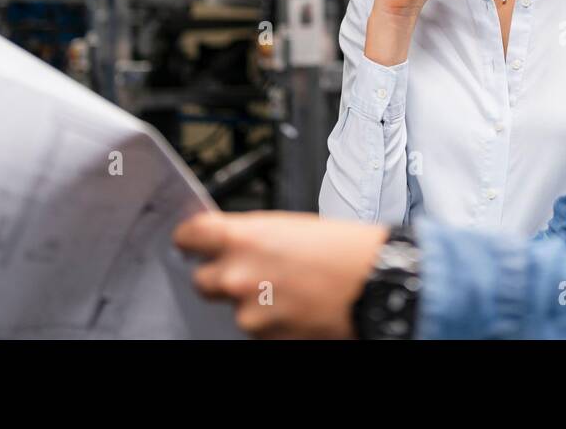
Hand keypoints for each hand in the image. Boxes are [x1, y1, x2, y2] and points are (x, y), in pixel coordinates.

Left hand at [173, 211, 388, 338]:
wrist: (377, 285)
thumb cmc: (344, 250)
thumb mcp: (290, 225)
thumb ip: (252, 235)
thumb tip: (234, 242)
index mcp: (241, 238)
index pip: (188, 236)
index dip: (192, 238)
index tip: (195, 241)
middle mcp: (237, 277)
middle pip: (202, 280)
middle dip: (222, 276)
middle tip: (251, 271)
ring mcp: (249, 313)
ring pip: (234, 308)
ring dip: (252, 302)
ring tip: (290, 290)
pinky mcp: (266, 339)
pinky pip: (257, 330)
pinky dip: (272, 322)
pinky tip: (297, 307)